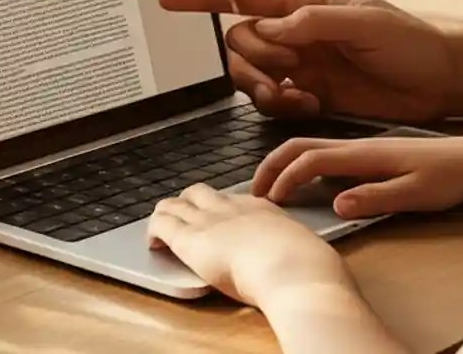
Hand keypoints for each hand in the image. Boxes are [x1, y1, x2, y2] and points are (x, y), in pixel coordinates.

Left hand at [147, 184, 350, 305]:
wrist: (296, 270)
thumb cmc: (309, 268)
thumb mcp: (305, 249)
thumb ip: (294, 250)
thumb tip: (304, 262)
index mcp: (263, 208)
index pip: (232, 199)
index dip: (219, 209)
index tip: (218, 222)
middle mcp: (233, 207)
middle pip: (199, 192)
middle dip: (188, 203)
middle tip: (184, 221)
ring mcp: (210, 220)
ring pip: (174, 203)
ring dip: (166, 214)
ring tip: (162, 230)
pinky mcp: (190, 239)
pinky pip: (161, 224)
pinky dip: (153, 231)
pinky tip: (154, 244)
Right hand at [159, 0, 452, 122]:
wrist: (440, 81)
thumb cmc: (411, 42)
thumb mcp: (367, 21)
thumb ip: (315, 22)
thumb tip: (271, 29)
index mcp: (304, 2)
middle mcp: (295, 31)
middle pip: (239, 40)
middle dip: (250, 58)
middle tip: (285, 72)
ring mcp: (300, 63)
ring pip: (249, 72)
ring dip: (259, 85)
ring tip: (290, 96)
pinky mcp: (309, 93)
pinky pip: (271, 100)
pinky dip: (279, 105)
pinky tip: (307, 105)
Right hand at [252, 136, 462, 217]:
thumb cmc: (451, 177)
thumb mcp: (417, 193)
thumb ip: (376, 197)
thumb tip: (336, 204)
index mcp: (365, 153)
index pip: (310, 160)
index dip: (286, 179)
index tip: (272, 203)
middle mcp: (358, 145)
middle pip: (300, 145)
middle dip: (271, 166)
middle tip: (254, 193)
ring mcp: (364, 147)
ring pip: (310, 146)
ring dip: (284, 163)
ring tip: (270, 189)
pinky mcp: (371, 154)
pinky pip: (325, 153)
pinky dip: (301, 163)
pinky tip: (304, 182)